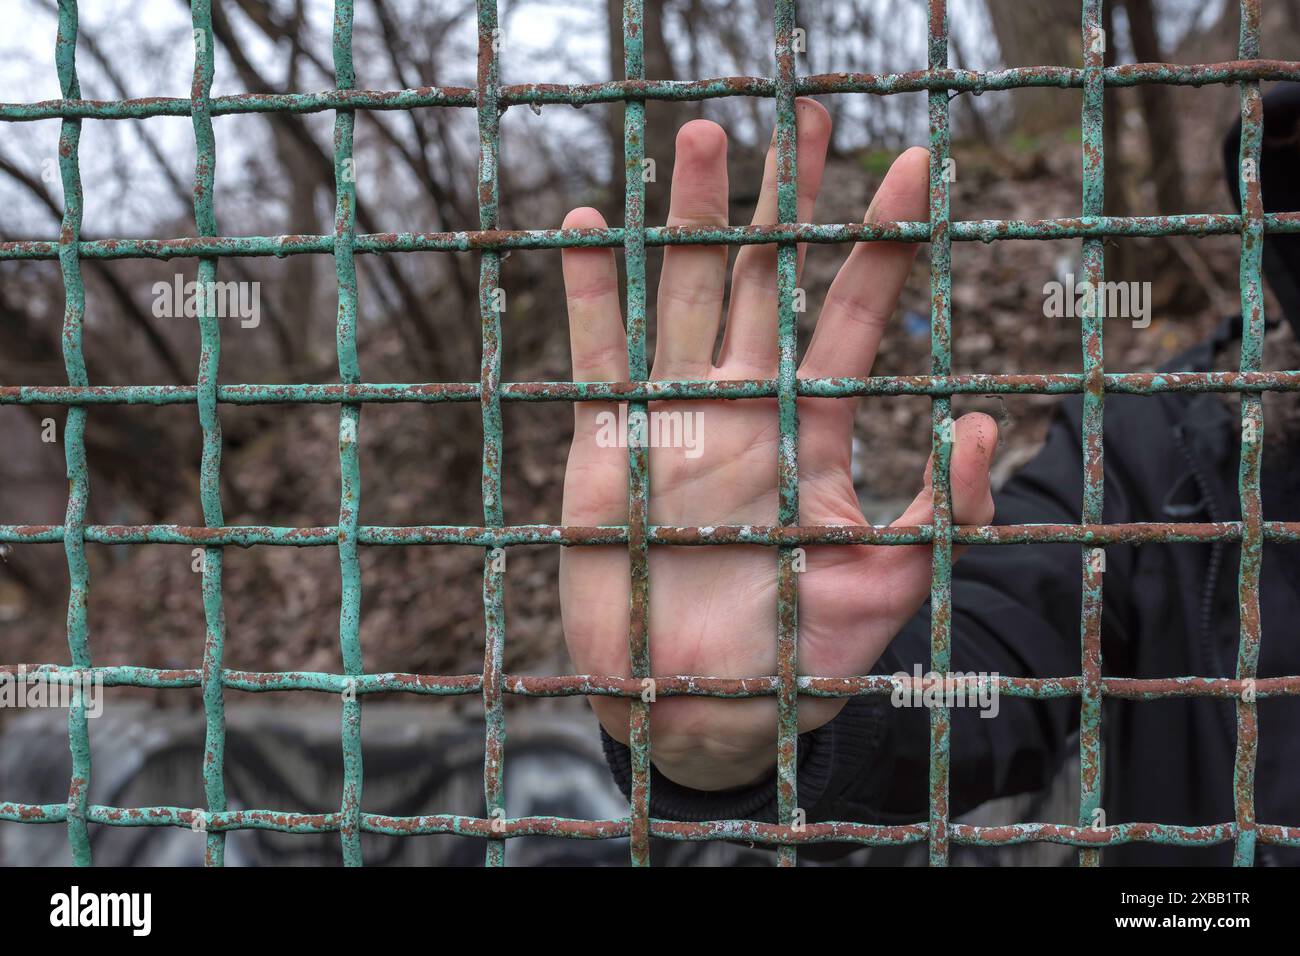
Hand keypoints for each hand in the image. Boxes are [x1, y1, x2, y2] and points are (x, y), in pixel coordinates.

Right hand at [558, 99, 997, 791]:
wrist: (699, 712)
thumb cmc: (797, 661)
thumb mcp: (886, 590)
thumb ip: (939, 514)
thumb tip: (987, 423)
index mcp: (814, 433)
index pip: (856, 317)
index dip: (883, 244)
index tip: (915, 168)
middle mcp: (747, 408)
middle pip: (771, 279)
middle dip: (789, 197)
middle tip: (809, 115)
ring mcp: (678, 419)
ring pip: (689, 295)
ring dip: (695, 219)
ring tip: (704, 135)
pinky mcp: (610, 446)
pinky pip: (601, 356)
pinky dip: (593, 293)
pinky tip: (595, 226)